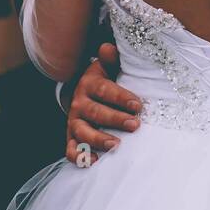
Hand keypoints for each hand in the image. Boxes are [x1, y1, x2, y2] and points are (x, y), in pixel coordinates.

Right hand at [64, 43, 140, 166]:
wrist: (86, 93)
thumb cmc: (106, 80)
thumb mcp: (108, 67)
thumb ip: (111, 59)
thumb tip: (108, 47)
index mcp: (89, 84)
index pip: (104, 90)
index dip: (121, 97)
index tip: (138, 105)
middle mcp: (79, 103)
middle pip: (95, 113)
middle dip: (115, 119)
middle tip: (135, 125)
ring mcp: (74, 121)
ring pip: (82, 132)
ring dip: (98, 139)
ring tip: (116, 145)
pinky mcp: (72, 137)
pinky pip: (71, 149)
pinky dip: (80, 157)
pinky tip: (94, 162)